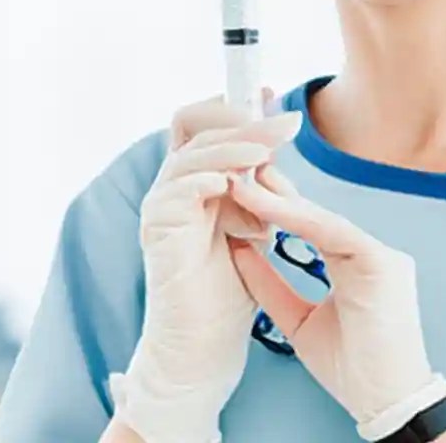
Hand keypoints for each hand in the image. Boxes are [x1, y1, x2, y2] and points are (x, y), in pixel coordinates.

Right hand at [108, 97, 302, 442]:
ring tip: (271, 152)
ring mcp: (161, 206)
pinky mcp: (158, 229)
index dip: (233, 105)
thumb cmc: (228, 295)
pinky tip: (241, 184)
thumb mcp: (251, 227)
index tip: (271, 97)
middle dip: (243, 119)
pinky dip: (214, 177)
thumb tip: (272, 148)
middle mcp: (172, 188)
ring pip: (193, 150)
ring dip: (236, 147)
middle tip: (286, 126)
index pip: (203, 123)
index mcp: (193, 183)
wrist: (203, 348)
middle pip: (195, 124)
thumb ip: (256, 189)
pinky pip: (181, 186)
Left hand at [228, 164, 445, 440]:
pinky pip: (334, 233)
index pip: (310, 224)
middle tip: (235, 166)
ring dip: (279, 200)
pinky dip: (298, 219)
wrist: (384, 404)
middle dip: (273, 190)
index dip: (274, 205)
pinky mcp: (383, 264)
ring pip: (322, 218)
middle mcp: (370, 253)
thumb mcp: (296, 320)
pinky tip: (266, 205)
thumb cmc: (349, 368)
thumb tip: (236, 250)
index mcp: (354, 264)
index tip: (237, 188)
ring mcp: (382, 256)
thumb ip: (269, 284)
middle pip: (315, 213)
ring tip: (240, 182)